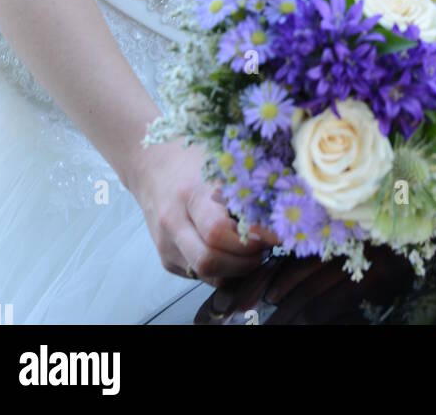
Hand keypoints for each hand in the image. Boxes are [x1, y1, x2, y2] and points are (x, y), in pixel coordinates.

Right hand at [129, 136, 281, 285]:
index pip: (219, 230)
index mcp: (190, 193)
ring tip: (255, 251)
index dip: (252, 239)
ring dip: (238, 270)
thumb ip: (243, 185)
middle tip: (267, 246)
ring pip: (207, 274)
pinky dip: (224, 271)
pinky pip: (201, 276)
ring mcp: (167, 244)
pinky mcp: (167, 259)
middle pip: (211, 260)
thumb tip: (284, 205)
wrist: (151, 164)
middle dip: (247, 260)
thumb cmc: (193, 159)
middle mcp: (174, 222)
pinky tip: (235, 254)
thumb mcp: (219, 161)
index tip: (278, 235)